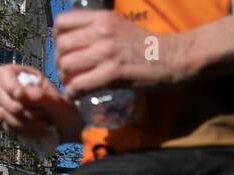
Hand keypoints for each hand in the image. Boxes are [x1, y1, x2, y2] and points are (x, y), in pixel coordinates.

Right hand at [0, 66, 80, 149]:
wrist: (73, 135)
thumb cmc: (67, 114)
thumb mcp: (59, 103)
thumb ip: (39, 96)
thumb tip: (18, 92)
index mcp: (24, 77)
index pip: (2, 73)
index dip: (7, 84)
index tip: (19, 96)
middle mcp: (12, 89)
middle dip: (16, 107)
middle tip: (38, 115)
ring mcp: (9, 106)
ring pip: (1, 112)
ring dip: (23, 121)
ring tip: (45, 124)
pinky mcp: (10, 122)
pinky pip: (7, 126)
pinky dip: (25, 131)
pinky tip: (41, 131)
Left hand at [54, 10, 189, 98]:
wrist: (176, 58)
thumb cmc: (152, 46)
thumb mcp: (123, 27)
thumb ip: (102, 31)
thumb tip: (83, 44)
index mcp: (102, 18)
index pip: (62, 23)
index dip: (57, 39)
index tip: (65, 51)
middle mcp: (101, 32)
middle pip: (62, 47)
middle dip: (60, 62)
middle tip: (67, 73)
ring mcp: (107, 53)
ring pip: (68, 65)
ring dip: (66, 79)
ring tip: (72, 86)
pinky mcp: (114, 74)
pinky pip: (81, 84)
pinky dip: (73, 93)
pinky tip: (75, 97)